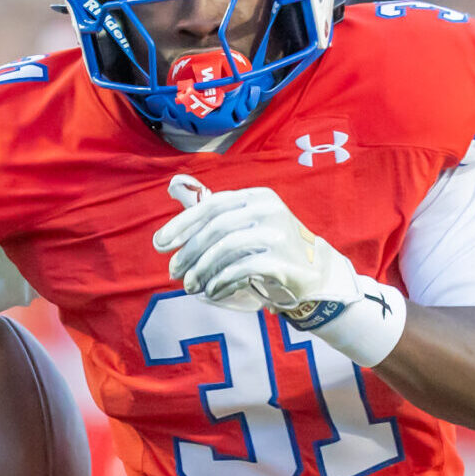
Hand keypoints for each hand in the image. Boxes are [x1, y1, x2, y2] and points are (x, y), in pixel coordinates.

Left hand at [153, 175, 365, 315]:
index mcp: (257, 196)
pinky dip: (222, 281)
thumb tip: (172, 185)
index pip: (212, 205)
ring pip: (226, 248)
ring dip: (202, 269)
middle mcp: (268, 210)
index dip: (182, 224)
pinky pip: (241, 269)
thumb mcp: (246, 223)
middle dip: (190, 251)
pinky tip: (213, 290)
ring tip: (190, 286)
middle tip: (173, 272)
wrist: (314, 275)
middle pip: (217, 227)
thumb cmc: (272, 248)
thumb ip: (213, 211)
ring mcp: (277, 234)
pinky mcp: (282, 260)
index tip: (160, 243)